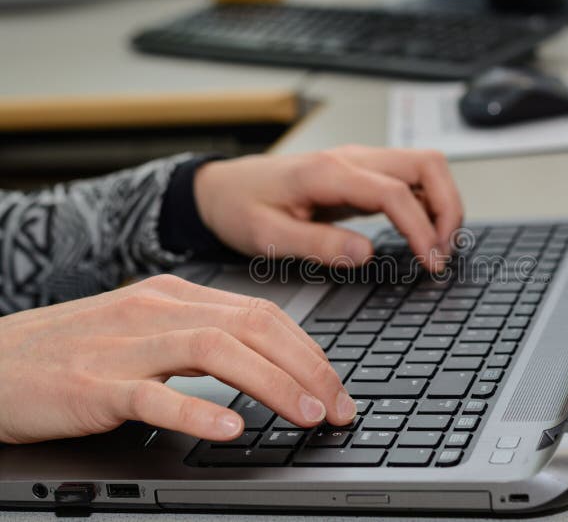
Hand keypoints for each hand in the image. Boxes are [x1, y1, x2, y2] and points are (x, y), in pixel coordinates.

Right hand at [0, 275, 355, 443]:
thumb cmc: (73, 351)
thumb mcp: (145, 331)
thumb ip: (200, 339)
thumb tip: (265, 365)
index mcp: (174, 296)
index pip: (262, 314)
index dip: (309, 351)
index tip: (336, 385)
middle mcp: (156, 311)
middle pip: (253, 327)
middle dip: (308, 368)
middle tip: (338, 407)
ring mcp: (124, 346)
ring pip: (216, 351)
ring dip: (273, 384)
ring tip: (306, 414)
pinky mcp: (93, 385)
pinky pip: (154, 394)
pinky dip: (197, 409)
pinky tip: (230, 428)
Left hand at [194, 145, 463, 269]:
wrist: (222, 188)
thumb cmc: (240, 207)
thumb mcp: (267, 235)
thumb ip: (317, 244)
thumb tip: (365, 253)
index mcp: (328, 173)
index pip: (395, 192)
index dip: (420, 228)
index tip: (429, 261)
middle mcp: (351, 159)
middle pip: (426, 165)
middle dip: (448, 208)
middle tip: (442, 252)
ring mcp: (359, 162)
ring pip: (424, 167)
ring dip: (443, 203)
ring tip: (437, 245)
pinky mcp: (361, 174)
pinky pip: (410, 179)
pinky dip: (428, 203)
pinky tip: (422, 233)